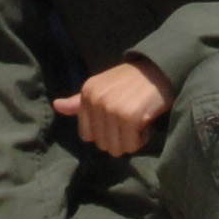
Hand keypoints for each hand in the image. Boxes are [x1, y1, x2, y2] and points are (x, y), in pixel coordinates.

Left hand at [53, 56, 173, 159]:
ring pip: (116, 148)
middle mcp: (95, 100)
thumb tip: (56, 106)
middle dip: (119, 137)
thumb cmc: (131, 81)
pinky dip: (141, 139)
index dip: (105, 132)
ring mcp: (112, 109)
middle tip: (131, 118)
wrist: (161, 70)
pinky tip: (146, 122)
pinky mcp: (129, 117)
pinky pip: (131, 145)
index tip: (117, 119)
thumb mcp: (102, 87)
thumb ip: (79, 102)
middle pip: (102, 144)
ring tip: (138, 120)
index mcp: (87, 93)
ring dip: (130, 140)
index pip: (87, 135)